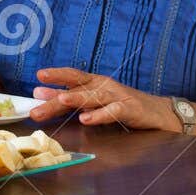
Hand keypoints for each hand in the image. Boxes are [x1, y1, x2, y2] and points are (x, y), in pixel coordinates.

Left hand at [31, 67, 175, 130]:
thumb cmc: (122, 105)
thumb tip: (40, 94)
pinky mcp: (130, 109)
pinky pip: (113, 111)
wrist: (159, 112)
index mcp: (94, 82)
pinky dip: (100, 115)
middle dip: (56, 97)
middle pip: (77, 90)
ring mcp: (117, 96)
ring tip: (62, 101)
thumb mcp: (93, 101)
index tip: (38, 75)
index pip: (73, 75)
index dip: (57, 74)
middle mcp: (104, 86)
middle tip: (36, 105)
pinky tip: (87, 119)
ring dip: (77, 99)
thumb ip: (68, 98)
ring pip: (93, 97)